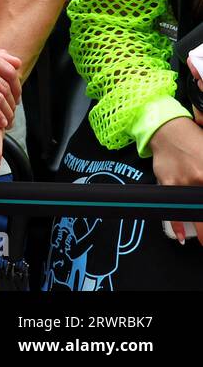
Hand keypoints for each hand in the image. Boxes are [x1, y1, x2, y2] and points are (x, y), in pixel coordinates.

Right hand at [149, 117, 202, 242]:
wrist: (167, 130)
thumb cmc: (193, 140)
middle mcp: (199, 177)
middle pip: (202, 207)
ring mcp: (183, 182)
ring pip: (193, 212)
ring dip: (200, 231)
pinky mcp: (168, 183)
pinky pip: (173, 207)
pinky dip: (178, 224)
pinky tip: (183, 236)